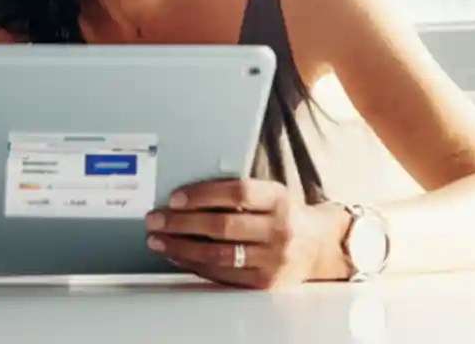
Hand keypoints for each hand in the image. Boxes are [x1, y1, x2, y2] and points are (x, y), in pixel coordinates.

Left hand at [145, 179, 349, 288]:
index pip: (237, 192)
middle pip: (222, 226)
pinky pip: (222, 274)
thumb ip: (236, 192)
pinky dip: (194, 264)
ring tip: (158, 240)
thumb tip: (185, 195)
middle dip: (181, 223)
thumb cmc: (283, 214)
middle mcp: (278, 229)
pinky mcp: (264, 282)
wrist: (318, 246)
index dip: (202, 195)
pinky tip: (177, 255)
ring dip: (181, 247)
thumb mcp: (270, 194)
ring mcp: (272, 259)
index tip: (174, 198)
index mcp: (278, 199)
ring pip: (218, 254)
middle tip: (155, 219)